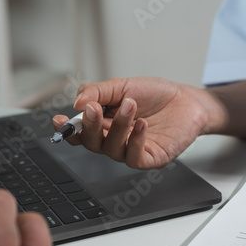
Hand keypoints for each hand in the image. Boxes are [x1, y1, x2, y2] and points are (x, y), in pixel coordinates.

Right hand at [52, 77, 224, 167]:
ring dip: (118, 126)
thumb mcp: (123, 86)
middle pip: (91, 143)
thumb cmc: (156, 95)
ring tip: (130, 105)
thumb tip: (77, 102)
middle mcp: (114, 140)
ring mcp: (130, 151)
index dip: (66, 128)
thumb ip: (97, 92)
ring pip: (112, 148)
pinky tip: (141, 124)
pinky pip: (134, 157)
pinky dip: (135, 140)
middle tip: (94, 108)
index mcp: (103, 124)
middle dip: (90, 126)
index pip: (79, 132)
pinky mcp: (149, 159)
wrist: (187, 101)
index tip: (59, 120)